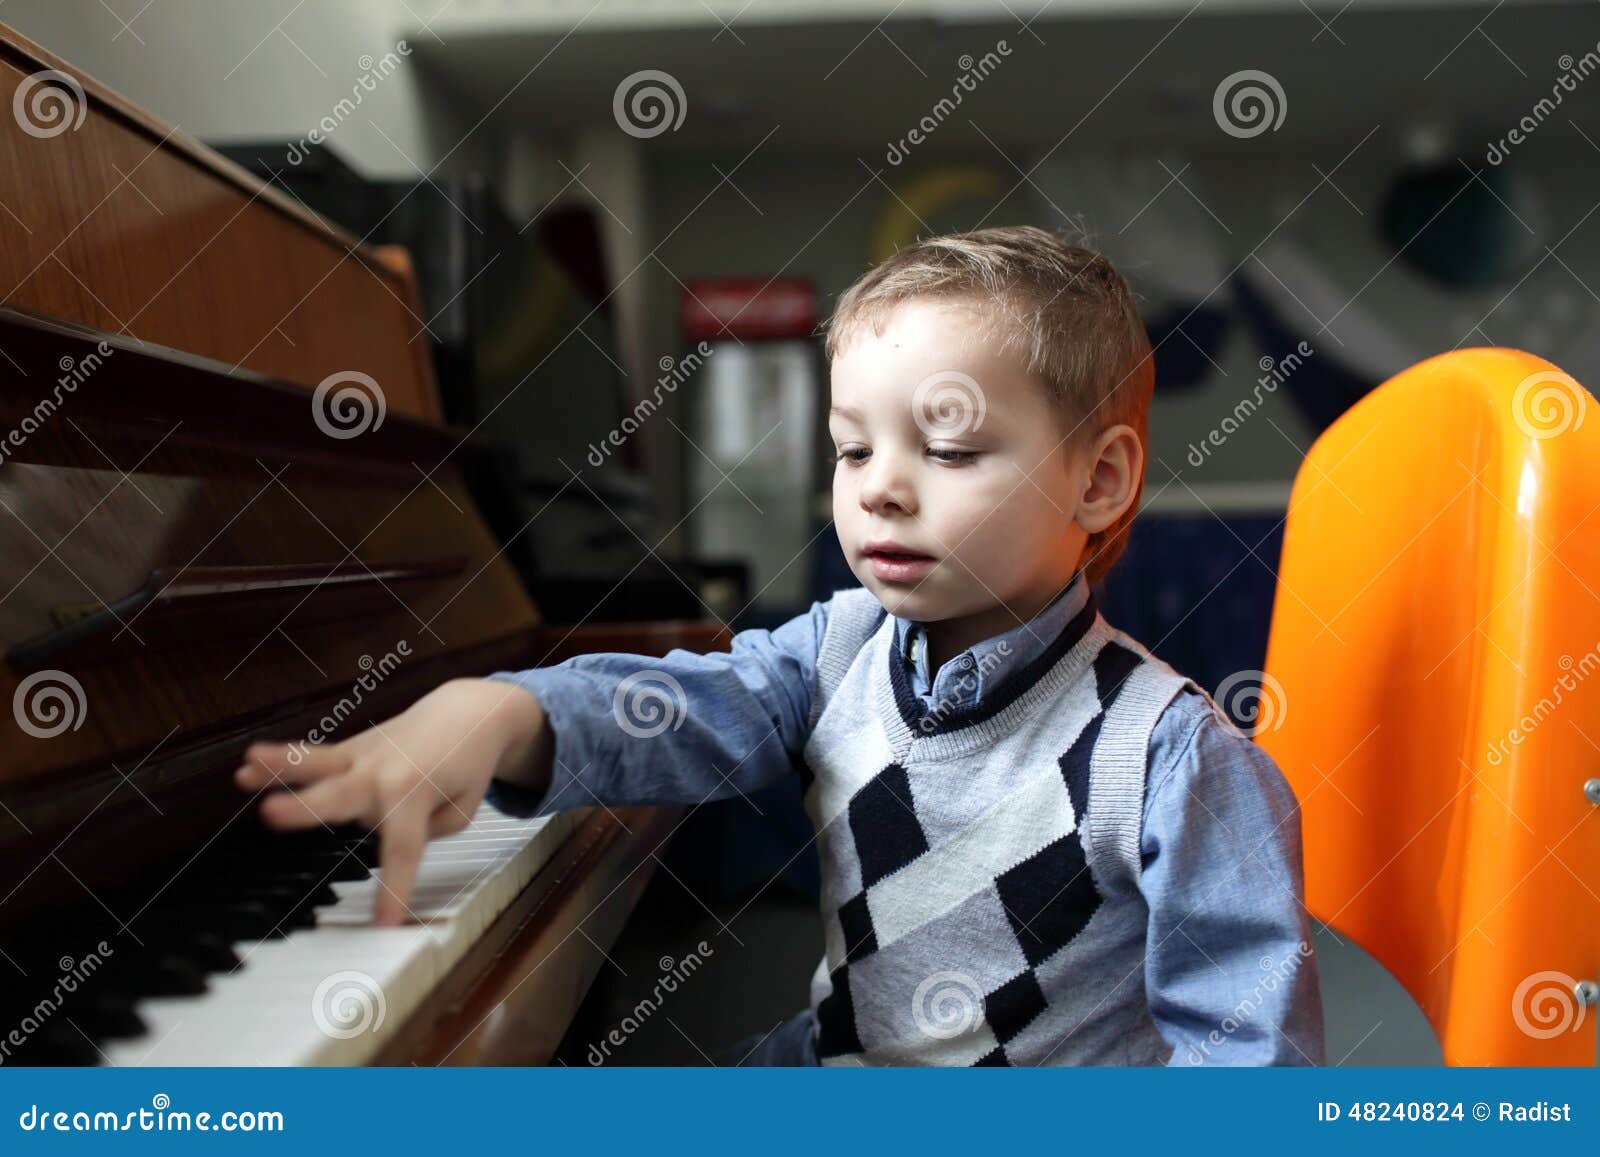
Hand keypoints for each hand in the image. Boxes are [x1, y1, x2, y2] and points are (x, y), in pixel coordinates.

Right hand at [232, 678, 550, 924]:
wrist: (467, 713)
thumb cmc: (465, 768)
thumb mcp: (460, 813)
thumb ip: (422, 832)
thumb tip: (380, 837)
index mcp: (417, 792)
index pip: (402, 850)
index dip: (393, 888)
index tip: (383, 924)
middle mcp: (383, 773)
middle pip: (340, 796)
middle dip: (306, 809)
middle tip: (270, 816)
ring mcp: (362, 758)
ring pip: (318, 765)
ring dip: (280, 769)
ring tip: (247, 770)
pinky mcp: (350, 750)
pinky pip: (313, 759)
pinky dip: (281, 762)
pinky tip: (247, 769)